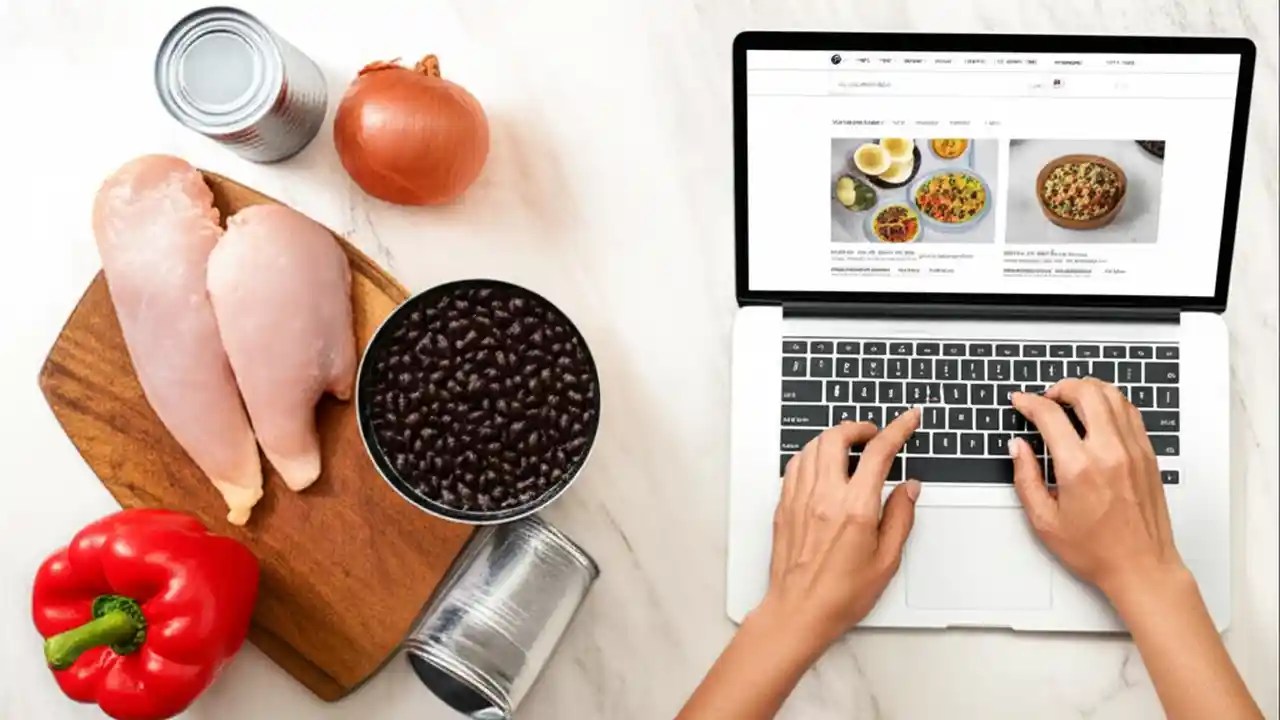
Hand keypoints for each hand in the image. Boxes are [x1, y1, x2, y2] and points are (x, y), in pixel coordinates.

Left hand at [757, 409, 921, 645]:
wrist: (799, 611)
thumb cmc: (841, 594)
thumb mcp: (886, 560)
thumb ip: (900, 517)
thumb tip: (908, 487)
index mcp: (855, 508)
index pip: (878, 452)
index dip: (897, 429)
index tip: (908, 419)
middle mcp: (824, 496)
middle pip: (837, 436)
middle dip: (859, 427)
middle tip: (874, 434)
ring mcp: (799, 498)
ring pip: (812, 446)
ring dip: (833, 437)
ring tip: (849, 447)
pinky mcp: (784, 505)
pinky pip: (795, 464)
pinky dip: (811, 454)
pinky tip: (821, 464)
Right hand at [1009, 378, 1184, 602]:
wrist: (1142, 567)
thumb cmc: (1097, 550)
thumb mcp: (1044, 520)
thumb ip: (1026, 478)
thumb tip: (1018, 448)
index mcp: (1079, 468)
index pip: (1050, 415)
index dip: (1029, 402)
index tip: (1021, 401)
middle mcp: (1110, 453)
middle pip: (1086, 393)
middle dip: (1061, 387)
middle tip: (1047, 397)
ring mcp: (1134, 451)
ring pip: (1113, 396)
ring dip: (1088, 389)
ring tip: (1072, 398)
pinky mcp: (1148, 456)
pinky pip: (1131, 413)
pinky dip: (1111, 403)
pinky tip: (1099, 412)